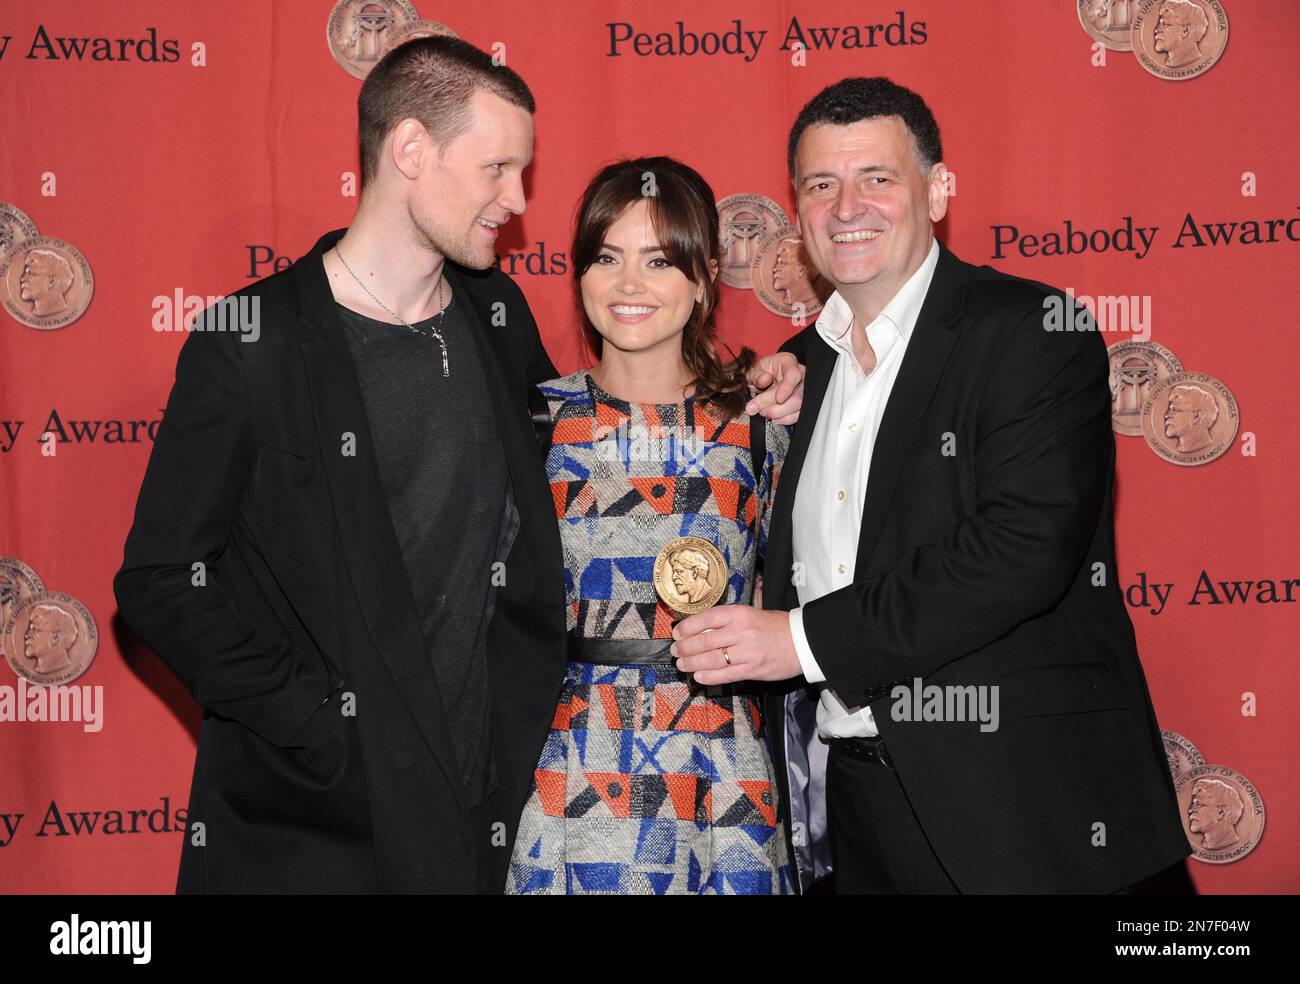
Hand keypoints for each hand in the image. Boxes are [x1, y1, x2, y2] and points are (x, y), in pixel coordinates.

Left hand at [670, 605, 801, 685]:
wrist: (801, 641)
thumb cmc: (773, 626)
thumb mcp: (749, 614)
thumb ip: (726, 621)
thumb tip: (698, 629)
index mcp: (739, 613)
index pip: (705, 618)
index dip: (687, 627)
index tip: (677, 633)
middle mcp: (741, 631)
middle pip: (704, 641)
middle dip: (685, 647)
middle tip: (675, 650)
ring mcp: (747, 652)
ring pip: (711, 659)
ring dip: (692, 663)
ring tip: (681, 664)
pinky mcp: (752, 669)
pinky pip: (725, 675)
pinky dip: (709, 676)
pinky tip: (698, 676)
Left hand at [745, 352, 803, 424]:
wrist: (761, 379)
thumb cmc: (759, 372)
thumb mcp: (753, 370)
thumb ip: (756, 375)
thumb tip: (764, 380)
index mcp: (788, 362)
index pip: (793, 375)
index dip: (787, 388)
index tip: (778, 399)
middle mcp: (799, 376)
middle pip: (797, 396)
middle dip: (776, 406)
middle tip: (760, 409)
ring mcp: (802, 391)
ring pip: (798, 408)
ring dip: (778, 414)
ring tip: (763, 411)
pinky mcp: (800, 404)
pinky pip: (795, 416)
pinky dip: (781, 419)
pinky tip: (771, 415)